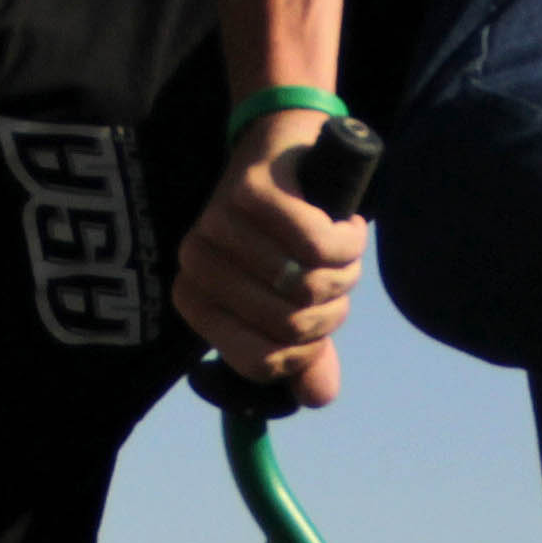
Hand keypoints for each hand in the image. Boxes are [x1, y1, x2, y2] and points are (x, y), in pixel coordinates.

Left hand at [171, 111, 371, 407]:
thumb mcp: (291, 297)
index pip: (260, 363)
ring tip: (341, 248)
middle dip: (328, 310)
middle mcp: (196, 261)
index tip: (314, 319)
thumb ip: (302, 351)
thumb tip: (318, 398)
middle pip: (287, 326)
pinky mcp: (250, 190)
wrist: (287, 145)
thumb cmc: (288, 232)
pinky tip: (346, 226)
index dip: (302, 352)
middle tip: (336, 279)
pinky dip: (344, 241)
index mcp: (195, 298)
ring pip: (304, 285)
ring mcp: (217, 223)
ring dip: (342, 272)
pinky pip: (313, 244)